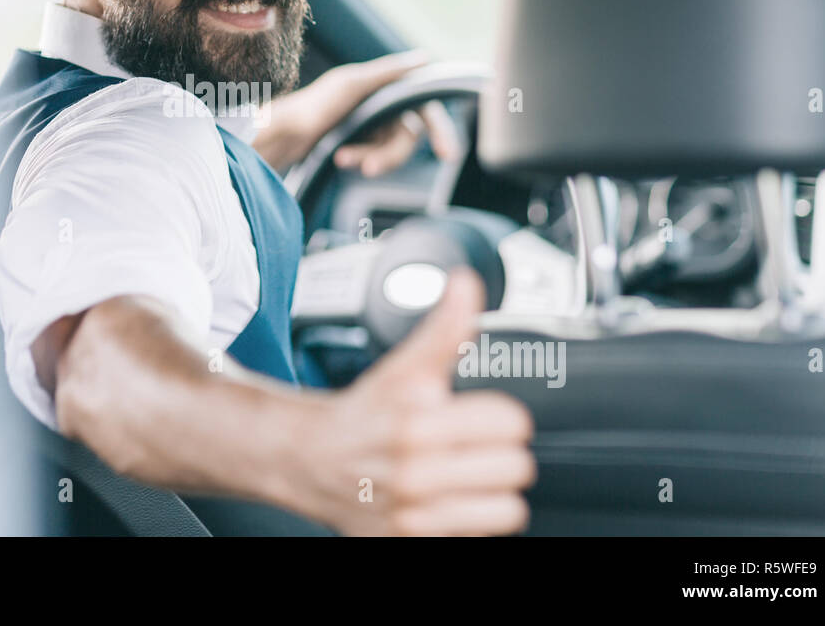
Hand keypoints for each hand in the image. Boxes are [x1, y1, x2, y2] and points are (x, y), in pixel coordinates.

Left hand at [252, 50, 462, 174]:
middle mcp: (382, 102)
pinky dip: (361, 159)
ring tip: (344, 159)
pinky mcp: (361, 141)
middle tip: (371, 169)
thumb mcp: (352, 84)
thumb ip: (389, 72)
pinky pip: (376, 156)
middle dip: (390, 153)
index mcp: (384, 84)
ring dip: (372, 158)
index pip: (424, 105)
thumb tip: (424, 58)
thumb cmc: (313, 105)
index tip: (449, 154)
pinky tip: (341, 159)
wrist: (283, 135)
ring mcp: (372, 124)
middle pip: (408, 135)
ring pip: (392, 150)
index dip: (440, 129)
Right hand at [304, 269, 535, 535]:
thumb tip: (467, 282)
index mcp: (416, 420)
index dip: (501, 415)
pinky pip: (480, 536)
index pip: (511, 422)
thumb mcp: (403, 366)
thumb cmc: (364, 412)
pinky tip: (448, 502)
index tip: (482, 415)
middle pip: (516, 467)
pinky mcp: (411, 542)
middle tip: (472, 447)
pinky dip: (471, 520)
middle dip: (498, 453)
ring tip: (467, 477)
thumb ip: (444, 328)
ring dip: (493, 493)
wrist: (308, 460)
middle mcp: (414, 471)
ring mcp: (413, 514)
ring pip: (508, 509)